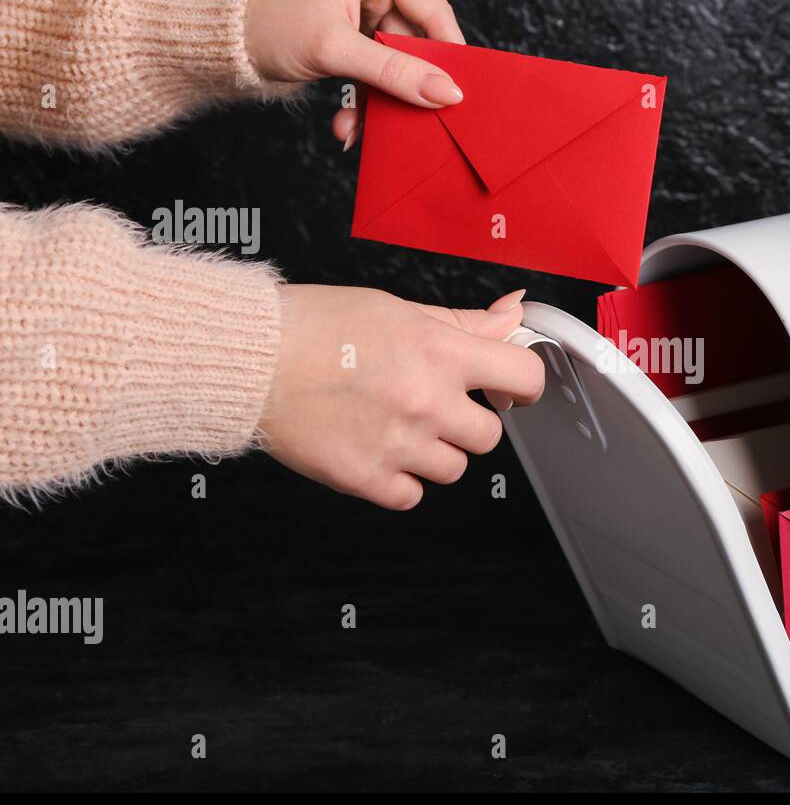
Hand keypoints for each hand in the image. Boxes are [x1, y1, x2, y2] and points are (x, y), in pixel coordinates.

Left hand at [244, 0, 465, 148]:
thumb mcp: (336, 49)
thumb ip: (395, 72)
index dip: (447, 52)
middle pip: (415, 41)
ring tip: (362, 128)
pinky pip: (376, 72)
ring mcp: (364, 9)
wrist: (219, 40)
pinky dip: (365, 101)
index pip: (431, 8)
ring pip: (395, 63)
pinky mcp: (353, 36)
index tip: (457, 92)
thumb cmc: (268, 24)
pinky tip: (348, 123)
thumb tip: (446, 92)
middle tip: (414, 120)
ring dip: (381, 101)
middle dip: (406, 86)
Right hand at [259, 284, 543, 509]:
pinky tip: (376, 449)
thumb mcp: (398, 309)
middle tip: (431, 404)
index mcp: (440, 352)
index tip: (510, 388)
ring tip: (394, 424)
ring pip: (453, 469)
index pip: (524, 376)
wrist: (249, 359)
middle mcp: (427, 401)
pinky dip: (399, 480)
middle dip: (466, 421)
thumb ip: (463, 322)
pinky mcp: (367, 478)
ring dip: (433, 452)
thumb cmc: (315, 326)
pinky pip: (412, 495)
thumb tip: (513, 312)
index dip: (522, 383)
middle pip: (488, 436)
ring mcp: (399, 444)